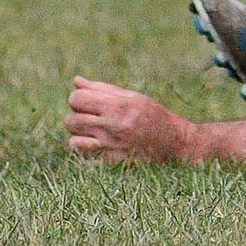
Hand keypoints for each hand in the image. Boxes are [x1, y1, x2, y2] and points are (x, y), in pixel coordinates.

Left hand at [65, 76, 196, 163]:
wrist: (174, 144)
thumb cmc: (153, 116)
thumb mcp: (132, 97)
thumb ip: (102, 90)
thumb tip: (76, 82)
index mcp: (118, 107)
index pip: (77, 100)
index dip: (79, 99)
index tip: (89, 101)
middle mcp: (112, 127)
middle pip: (71, 120)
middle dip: (77, 116)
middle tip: (91, 116)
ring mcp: (110, 148)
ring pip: (73, 141)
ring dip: (80, 135)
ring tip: (93, 131)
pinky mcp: (110, 163)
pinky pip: (84, 156)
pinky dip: (86, 149)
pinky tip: (98, 144)